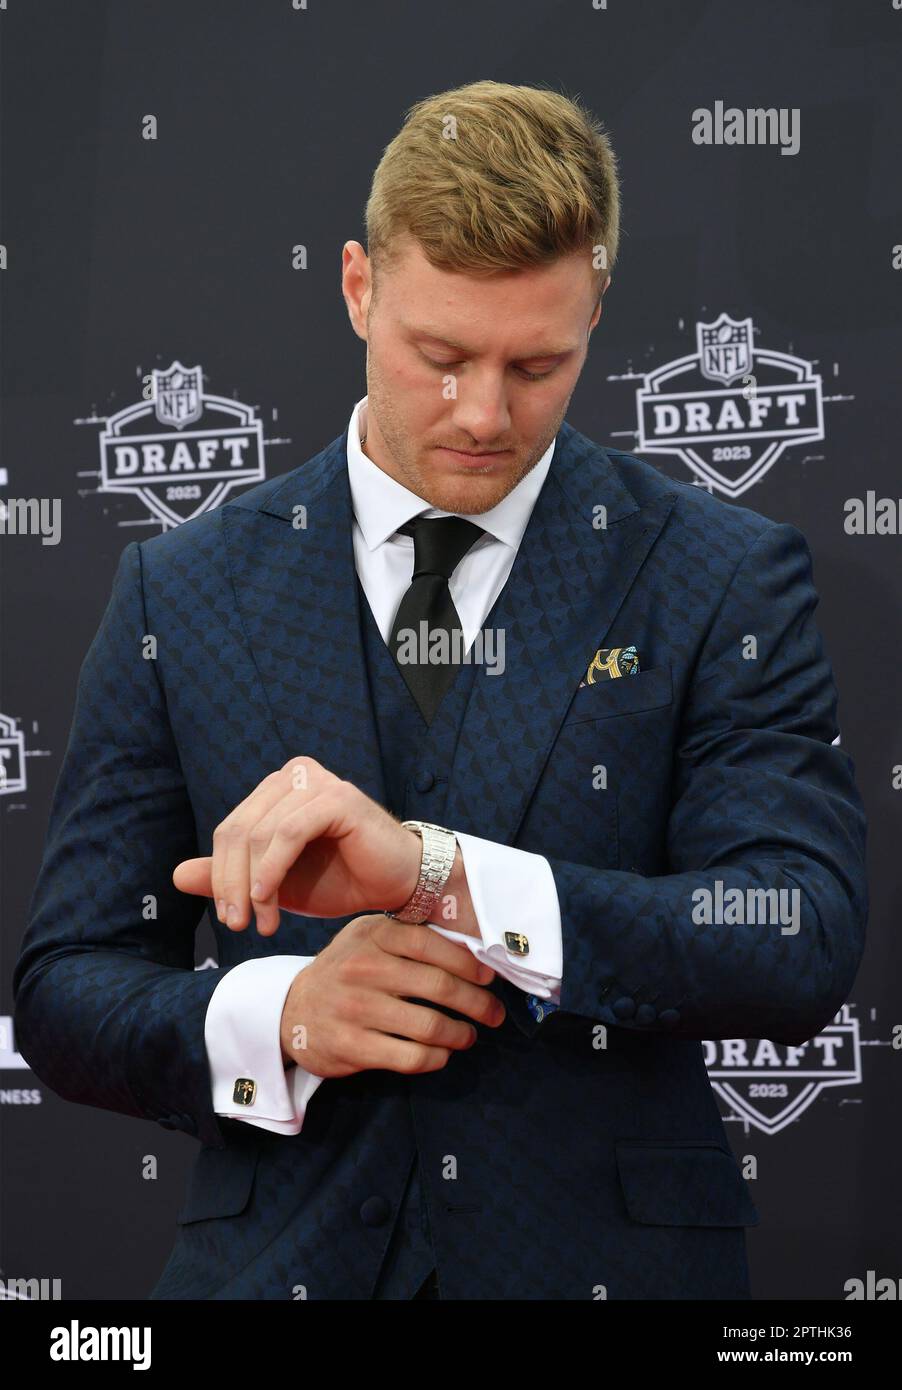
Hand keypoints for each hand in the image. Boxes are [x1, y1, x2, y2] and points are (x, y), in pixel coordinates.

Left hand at [172, 757, 422, 934]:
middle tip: (238, 925)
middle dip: (232, 884)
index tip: (229, 920)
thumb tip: (175, 876)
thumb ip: (229, 877)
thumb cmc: (341, 879)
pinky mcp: (337, 797)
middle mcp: (293, 774)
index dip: (220, 877)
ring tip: (263, 921)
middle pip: (238, 831)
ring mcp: (316, 781)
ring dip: (255, 885)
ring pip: (260, 834)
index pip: (230, 830)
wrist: (398, 884)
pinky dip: (273, 869)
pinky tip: (270, 898)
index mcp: (276, 788)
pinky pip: (289, 833)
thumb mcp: (274, 884)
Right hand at [279, 913, 505, 1075]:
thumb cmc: (347, 970)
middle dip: (478, 1003)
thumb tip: (474, 951)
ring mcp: (355, 1008)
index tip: (489, 978)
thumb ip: (412, 939)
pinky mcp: (351, 1046)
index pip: (433, 944)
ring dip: (461, 1034)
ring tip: (469, 1035)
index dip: (469, 963)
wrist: (291, 1009)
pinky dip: (436, 1058)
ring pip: (430, 1026)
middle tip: (494, 1013)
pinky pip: (411, 1057)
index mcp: (373, 934)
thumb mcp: (370, 940)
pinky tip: (442, 1053)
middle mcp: (363, 968)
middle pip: (440, 986)